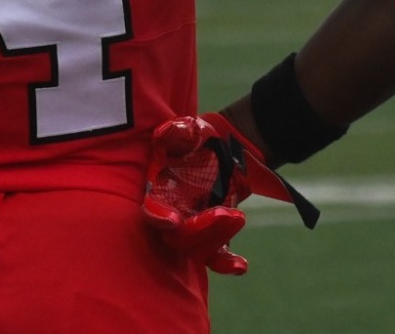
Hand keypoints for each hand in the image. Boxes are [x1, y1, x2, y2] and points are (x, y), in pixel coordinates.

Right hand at [141, 112, 318, 275]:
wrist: (225, 147)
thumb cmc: (200, 137)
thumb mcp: (191, 128)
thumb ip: (177, 130)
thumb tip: (165, 132)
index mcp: (160, 190)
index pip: (152, 210)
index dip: (159, 217)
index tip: (173, 221)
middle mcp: (173, 213)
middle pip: (177, 237)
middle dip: (199, 231)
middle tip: (226, 214)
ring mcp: (193, 227)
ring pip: (197, 249)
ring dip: (217, 238)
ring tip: (238, 216)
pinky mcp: (213, 234)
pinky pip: (216, 256)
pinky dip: (227, 264)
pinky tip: (241, 265)